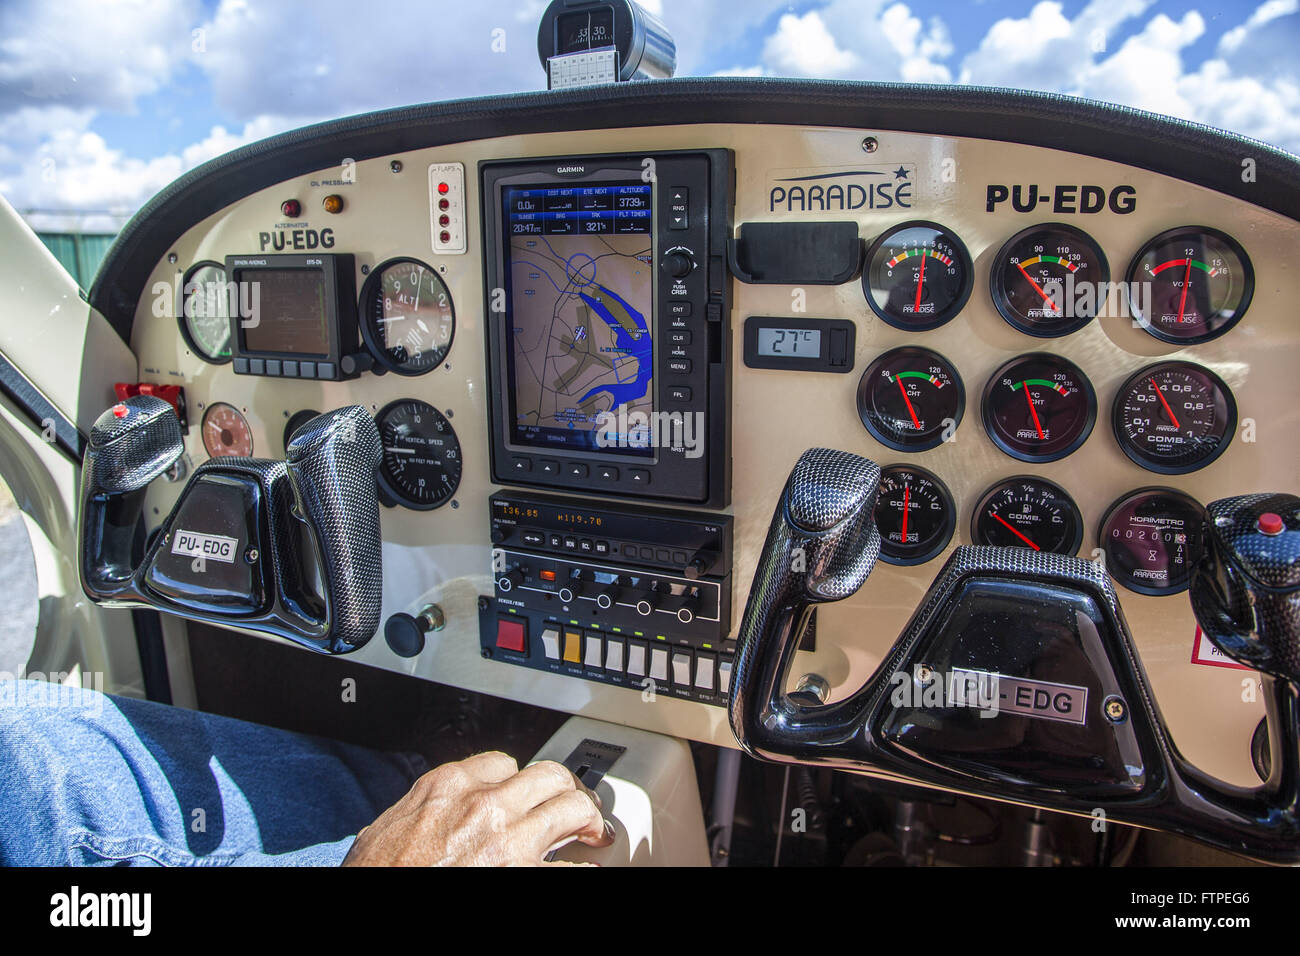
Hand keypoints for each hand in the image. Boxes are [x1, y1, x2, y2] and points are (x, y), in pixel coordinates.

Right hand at [342, 751, 613, 865]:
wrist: (374, 913)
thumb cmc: (376, 876)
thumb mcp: (384, 831)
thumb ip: (416, 813)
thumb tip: (421, 818)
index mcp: (446, 788)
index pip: (500, 763)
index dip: (517, 779)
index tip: (524, 792)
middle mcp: (482, 804)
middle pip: (547, 775)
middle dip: (563, 789)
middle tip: (573, 806)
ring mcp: (508, 838)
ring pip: (571, 805)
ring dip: (587, 818)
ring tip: (595, 831)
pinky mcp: (525, 873)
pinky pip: (573, 866)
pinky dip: (584, 868)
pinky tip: (589, 870)